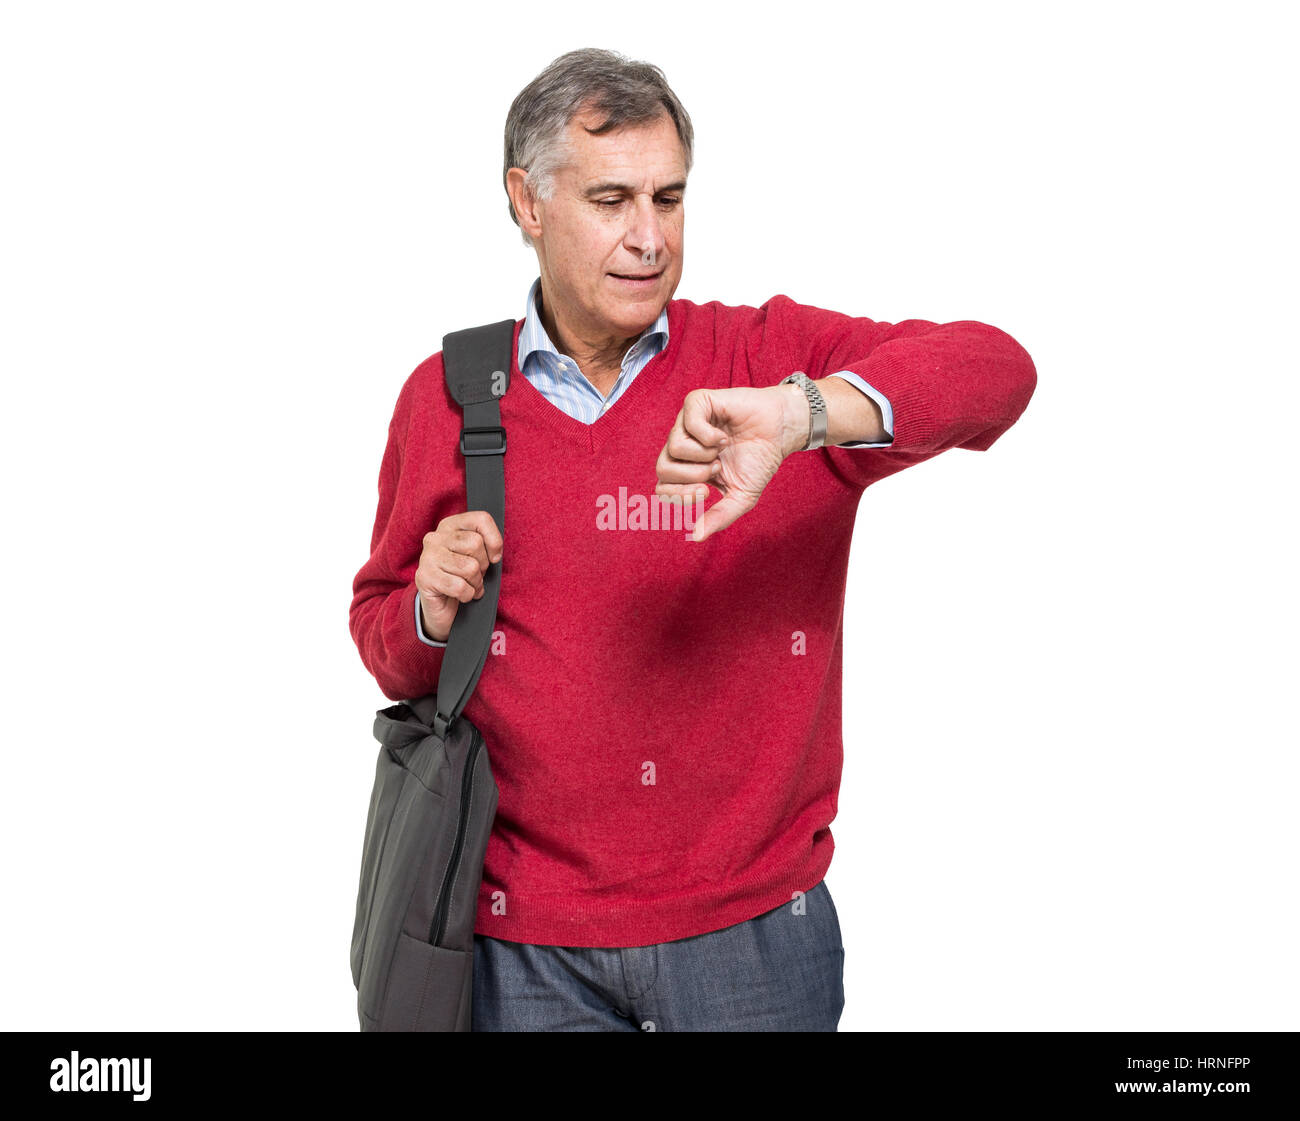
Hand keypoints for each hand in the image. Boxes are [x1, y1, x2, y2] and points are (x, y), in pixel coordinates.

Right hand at [415, 511, 502, 641]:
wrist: (440, 607)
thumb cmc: (461, 577)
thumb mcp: (475, 556)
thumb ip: (485, 545)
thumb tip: (495, 553)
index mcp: (449, 526)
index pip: (481, 519)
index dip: (494, 540)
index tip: (494, 557)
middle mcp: (435, 537)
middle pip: (475, 544)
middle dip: (483, 565)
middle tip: (475, 575)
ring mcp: (427, 557)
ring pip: (470, 567)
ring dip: (475, 583)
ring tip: (468, 586)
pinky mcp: (424, 578)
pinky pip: (459, 586)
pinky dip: (467, 595)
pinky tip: (460, 595)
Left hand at [653, 382, 809, 542]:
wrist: (781, 432)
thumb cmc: (759, 461)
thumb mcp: (741, 497)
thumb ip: (719, 517)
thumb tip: (696, 536)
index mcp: (688, 469)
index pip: (662, 487)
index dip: (679, 495)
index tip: (706, 493)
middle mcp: (683, 446)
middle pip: (662, 469)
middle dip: (692, 475)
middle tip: (716, 470)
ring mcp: (687, 423)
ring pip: (674, 448)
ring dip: (704, 455)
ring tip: (723, 450)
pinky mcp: (697, 403)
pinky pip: (688, 423)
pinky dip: (709, 436)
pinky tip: (724, 436)